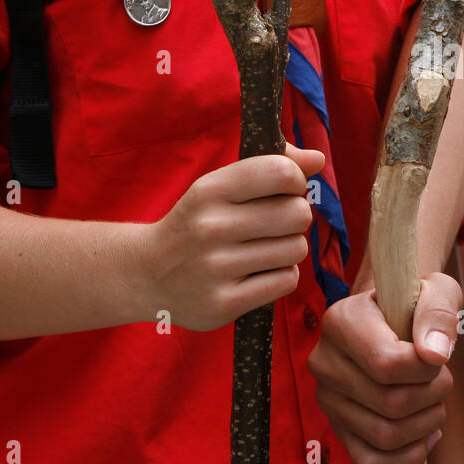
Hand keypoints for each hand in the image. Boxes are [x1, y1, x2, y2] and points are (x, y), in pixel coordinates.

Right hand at [137, 144, 323, 328]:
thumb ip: (272, 165)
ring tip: (263, 249)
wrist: (145, 274)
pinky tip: (258, 272)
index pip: (281, 172)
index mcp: (210, 190)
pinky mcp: (225, 303)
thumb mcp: (221, 186)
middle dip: (294, 217)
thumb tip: (318, 160)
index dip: (295, 180)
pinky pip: (287, 280)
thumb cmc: (197, 222)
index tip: (283, 190)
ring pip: (297, 249)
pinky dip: (281, 276)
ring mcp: (216, 268)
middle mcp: (211, 227)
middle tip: (274, 224)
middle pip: (298, 213)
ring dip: (288, 249)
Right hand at [308, 272, 461, 463]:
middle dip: (433, 395)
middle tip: (442, 378)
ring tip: (435, 402)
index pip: (386, 364)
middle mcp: (325, 361)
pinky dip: (407, 457)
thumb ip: (438, 311)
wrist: (391, 317)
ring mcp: (328, 397)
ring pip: (385, 435)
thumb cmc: (414, 303)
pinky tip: (426, 434)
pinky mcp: (337, 427)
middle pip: (391, 403)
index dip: (426, 368)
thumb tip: (434, 354)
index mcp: (341, 321)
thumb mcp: (435, 288)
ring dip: (426, 424)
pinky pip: (369, 462)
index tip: (437, 355)